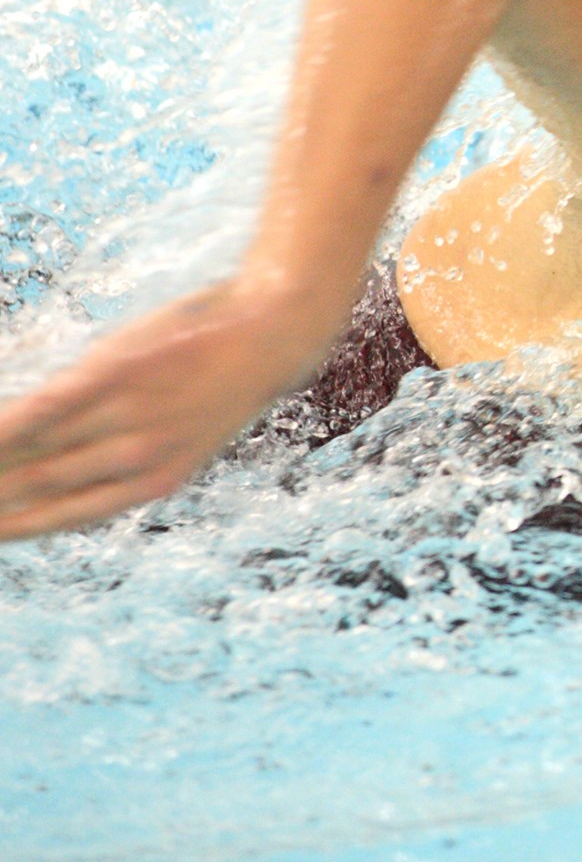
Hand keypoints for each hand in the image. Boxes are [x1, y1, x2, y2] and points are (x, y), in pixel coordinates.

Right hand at [0, 276, 338, 540]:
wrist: (274, 333)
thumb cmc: (220, 382)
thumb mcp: (182, 435)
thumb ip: (124, 455)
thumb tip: (60, 461)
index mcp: (150, 483)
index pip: (59, 516)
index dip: (10, 529)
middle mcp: (134, 459)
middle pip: (34, 487)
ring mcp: (126, 417)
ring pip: (34, 452)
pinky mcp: (119, 373)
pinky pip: (50, 406)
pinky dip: (9, 424)